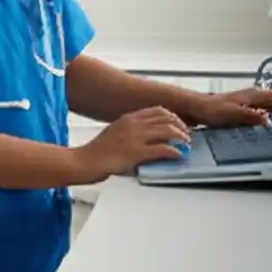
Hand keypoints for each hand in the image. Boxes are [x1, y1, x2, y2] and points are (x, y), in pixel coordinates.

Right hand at [73, 107, 191, 182]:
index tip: (179, 124)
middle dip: (181, 126)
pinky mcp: (137, 153)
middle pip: (166, 118)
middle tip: (186, 136)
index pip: (157, 110)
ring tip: (186, 145)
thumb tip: (148, 136)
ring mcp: (135, 138)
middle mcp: (133, 124)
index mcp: (128, 118)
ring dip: (181, 138)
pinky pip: (164, 149)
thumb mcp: (114, 132)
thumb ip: (131, 131)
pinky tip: (179, 156)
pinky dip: (175, 152)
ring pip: (168, 131)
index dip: (172, 117)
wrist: (85, 161)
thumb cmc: (97, 151)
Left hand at [190, 88, 271, 127]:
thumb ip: (251, 116)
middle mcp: (252, 95)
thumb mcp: (232, 114)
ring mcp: (248, 100)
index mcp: (253, 95)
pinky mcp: (243, 106)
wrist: (196, 108)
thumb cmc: (210, 109)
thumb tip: (267, 119)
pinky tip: (271, 123)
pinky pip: (264, 107)